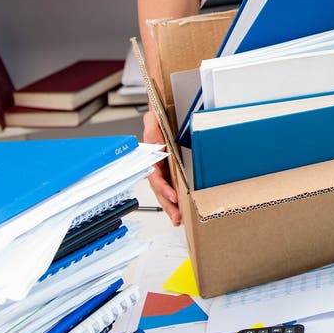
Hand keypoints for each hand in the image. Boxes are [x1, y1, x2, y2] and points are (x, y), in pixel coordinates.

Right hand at [143, 110, 180, 224]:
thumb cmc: (157, 118)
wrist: (162, 114)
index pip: (156, 177)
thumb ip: (152, 127)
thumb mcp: (153, 120)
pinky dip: (177, 198)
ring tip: (178, 218)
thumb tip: (155, 134)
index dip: (163, 188)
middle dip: (168, 205)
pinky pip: (175, 186)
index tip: (172, 196)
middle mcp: (157, 166)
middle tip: (176, 216)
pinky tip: (182, 208)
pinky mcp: (173, 170)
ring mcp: (165, 169)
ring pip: (167, 192)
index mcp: (151, 157)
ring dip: (172, 206)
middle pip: (161, 190)